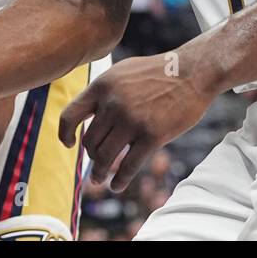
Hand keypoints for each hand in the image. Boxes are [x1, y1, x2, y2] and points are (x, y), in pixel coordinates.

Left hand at [59, 52, 214, 191]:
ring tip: (99, 178)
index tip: (70, 144)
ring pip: (105, 157)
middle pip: (90, 141)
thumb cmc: (157, 72)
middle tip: (96, 163)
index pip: (70, 115)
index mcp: (102, 85)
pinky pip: (128, 166)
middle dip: (91, 155)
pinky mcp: (151, 136)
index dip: (64, 133)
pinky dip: (120, 180)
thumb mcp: (123, 72)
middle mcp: (113, 103)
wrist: (191, 72)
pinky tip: (117, 185)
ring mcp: (132, 121)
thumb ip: (104, 92)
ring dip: (99, 172)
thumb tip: (84, 114)